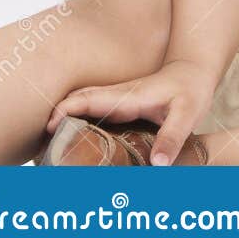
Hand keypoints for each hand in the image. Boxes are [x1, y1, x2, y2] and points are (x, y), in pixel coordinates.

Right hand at [46, 60, 217, 165]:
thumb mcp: (187, 114)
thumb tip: (157, 165)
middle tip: (43, 148)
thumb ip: (172, 137)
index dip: (63, 111)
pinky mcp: (120, 106)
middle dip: (55, 120)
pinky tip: (76, 143)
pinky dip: (77, 122)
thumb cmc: (191, 90)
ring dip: (64, 121)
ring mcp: (117, 100)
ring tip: (53, 150)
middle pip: (75, 102)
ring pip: (81, 106)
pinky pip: (91, 111)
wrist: (195, 72)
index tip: (50, 131)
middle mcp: (116, 96)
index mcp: (126, 97)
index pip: (85, 99)